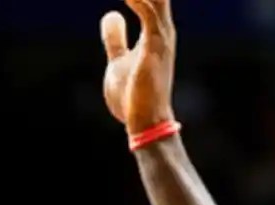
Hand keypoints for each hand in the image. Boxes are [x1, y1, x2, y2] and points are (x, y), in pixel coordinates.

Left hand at [100, 0, 176, 133]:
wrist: (144, 122)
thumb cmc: (134, 94)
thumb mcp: (119, 59)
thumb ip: (115, 37)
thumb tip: (111, 13)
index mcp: (157, 30)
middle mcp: (163, 29)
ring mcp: (161, 38)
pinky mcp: (155, 48)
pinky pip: (149, 14)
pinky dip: (139, 0)